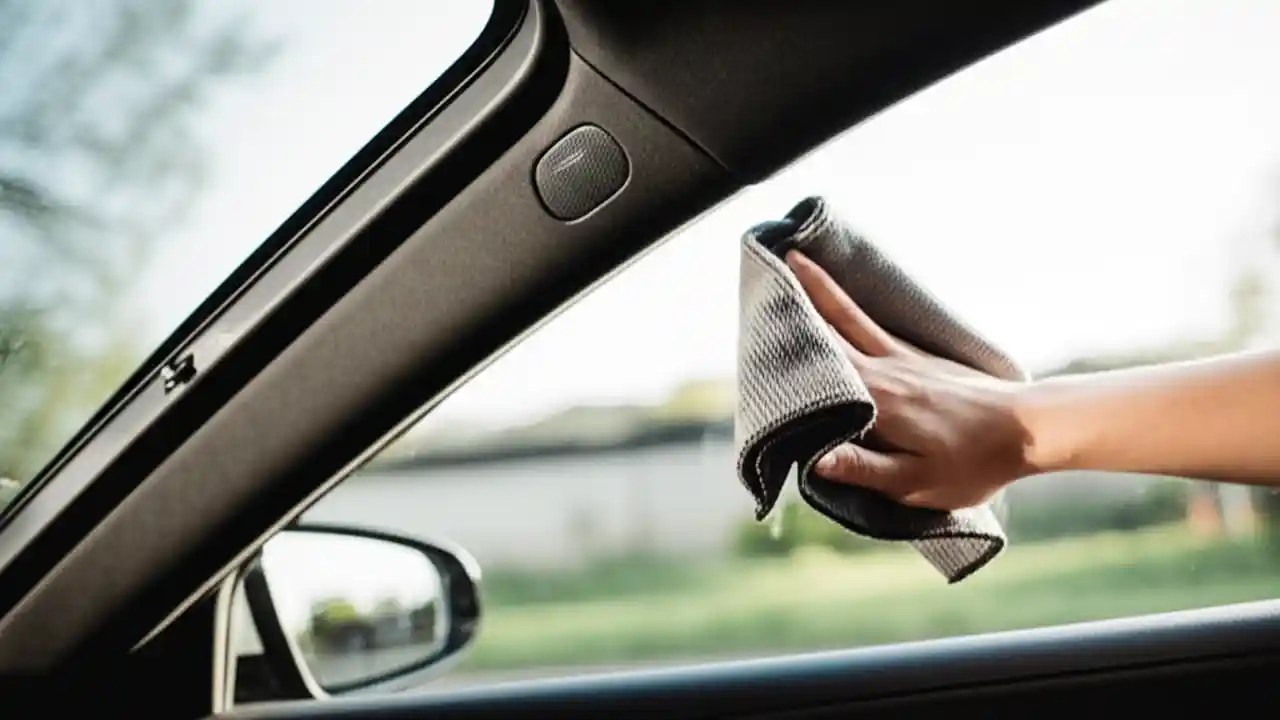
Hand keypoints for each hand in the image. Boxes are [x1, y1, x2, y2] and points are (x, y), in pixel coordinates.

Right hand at [785, 250, 1034, 510]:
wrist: (1030, 429)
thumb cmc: (972, 463)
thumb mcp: (916, 483)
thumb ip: (863, 469)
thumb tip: (812, 460)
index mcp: (877, 400)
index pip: (817, 374)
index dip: (784, 351)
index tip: (753, 327)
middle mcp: (885, 368)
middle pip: (830, 327)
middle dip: (796, 300)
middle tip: (765, 271)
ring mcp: (903, 357)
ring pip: (851, 315)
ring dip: (820, 288)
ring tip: (795, 258)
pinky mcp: (919, 357)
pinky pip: (873, 323)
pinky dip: (849, 305)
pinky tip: (840, 297)